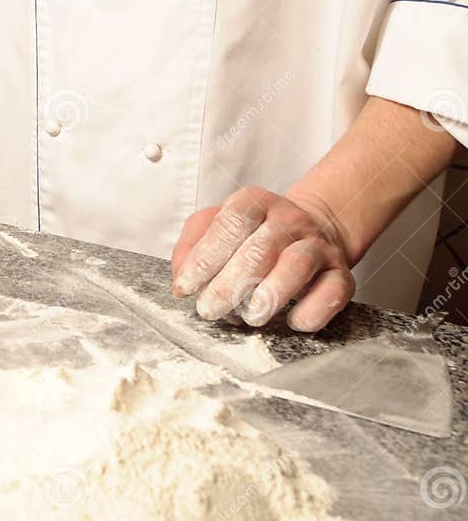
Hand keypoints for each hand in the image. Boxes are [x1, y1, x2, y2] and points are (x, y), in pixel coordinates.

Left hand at [171, 187, 354, 331]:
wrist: (315, 229)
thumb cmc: (254, 234)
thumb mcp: (215, 226)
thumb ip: (191, 245)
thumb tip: (182, 279)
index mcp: (254, 203)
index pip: (229, 225)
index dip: (204, 258)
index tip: (186, 286)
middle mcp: (288, 220)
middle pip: (259, 251)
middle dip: (227, 287)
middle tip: (209, 310)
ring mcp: (317, 246)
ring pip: (296, 267)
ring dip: (267, 298)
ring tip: (249, 316)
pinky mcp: (340, 273)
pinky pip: (332, 292)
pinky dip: (310, 312)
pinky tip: (291, 320)